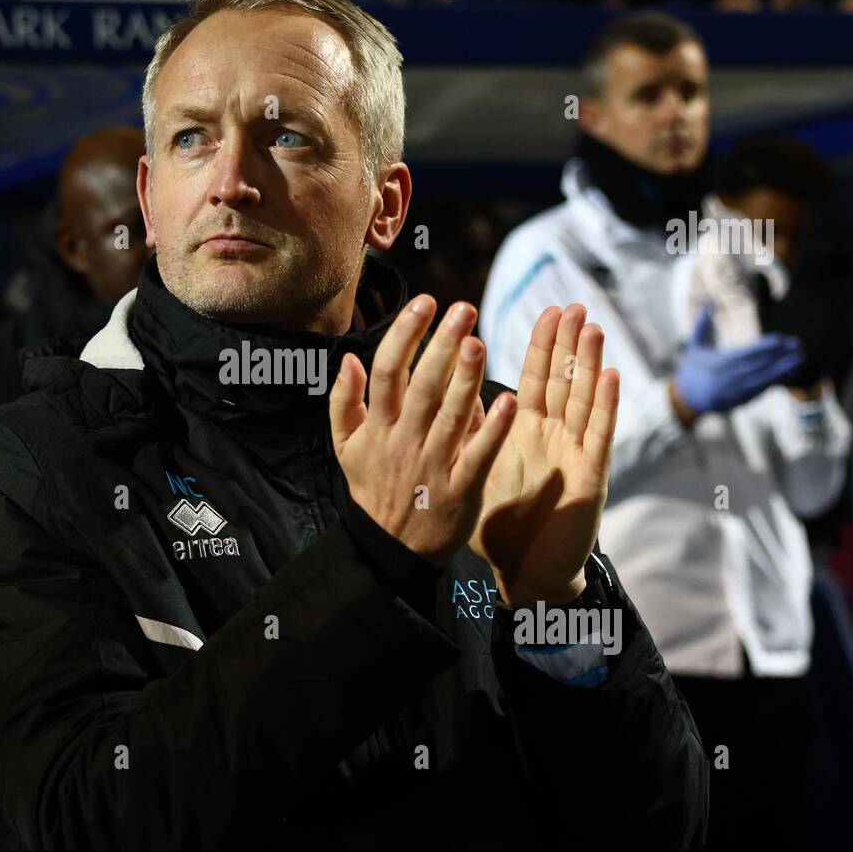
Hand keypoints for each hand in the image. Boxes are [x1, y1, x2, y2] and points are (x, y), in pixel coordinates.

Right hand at [331, 296, 516, 566]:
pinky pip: (478, 455)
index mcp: (378, 427)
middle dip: (442, 345)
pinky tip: (510, 399)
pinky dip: (494, 428)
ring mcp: (433, 466)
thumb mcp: (346, 447)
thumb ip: (343, 402)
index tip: (426, 302)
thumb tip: (349, 359)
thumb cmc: (373, 490)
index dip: (406, 333)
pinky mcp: (461, 490)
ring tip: (479, 341)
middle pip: (423, 386)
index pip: (389, 371)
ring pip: (451, 415)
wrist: (390, 549)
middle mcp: (404, 442)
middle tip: (463, 308)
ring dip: (466, 378)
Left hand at [472, 304, 618, 607]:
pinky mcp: (589, 476)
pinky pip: (598, 435)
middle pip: (563, 380)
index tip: (547, 310)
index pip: (535, 378)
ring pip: (583, 399)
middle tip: (574, 305)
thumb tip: (452, 390)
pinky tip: (611, 376)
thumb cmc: (502, 525)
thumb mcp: (477, 468)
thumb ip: (471, 432)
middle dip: (568, 343)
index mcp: (525, 430)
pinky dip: (605, 405)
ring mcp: (574, 452)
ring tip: (591, 327)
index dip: (542, 345)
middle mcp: (552, 435)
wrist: (526, 572)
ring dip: (588, 364)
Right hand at [672, 307, 804, 421]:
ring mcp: (736, 391)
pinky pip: (762, 390)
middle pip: (758, 366)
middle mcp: (728, 378)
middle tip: (797, 346)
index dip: (764, 347)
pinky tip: (790, 373)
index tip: (780, 339)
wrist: (688, 399)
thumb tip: (708, 304)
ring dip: (783, 370)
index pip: (746, 354)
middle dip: (779, 356)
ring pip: (763, 379)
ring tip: (799, 360)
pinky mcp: (742, 400)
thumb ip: (702, 326)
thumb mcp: (694, 347)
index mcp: (718, 364)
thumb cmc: (693, 369)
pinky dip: (777, 381)